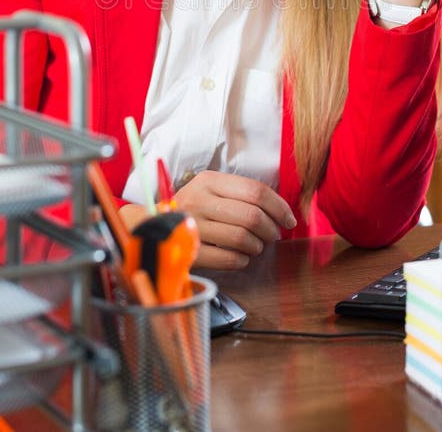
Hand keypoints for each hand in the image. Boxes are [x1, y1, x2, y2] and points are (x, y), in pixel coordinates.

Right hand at [173, 171, 296, 269]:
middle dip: (270, 229)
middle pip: (252, 215)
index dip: (279, 207)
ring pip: (242, 238)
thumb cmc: (192, 209)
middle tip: (272, 235)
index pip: (256, 191)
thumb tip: (281, 213)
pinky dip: (242, 260)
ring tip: (255, 246)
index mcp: (209, 180)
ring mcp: (192, 226)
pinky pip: (229, 259)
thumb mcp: (211, 191)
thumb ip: (241, 196)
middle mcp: (199, 200)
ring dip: (257, 246)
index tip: (288, 220)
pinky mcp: (189, 251)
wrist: (153, 227)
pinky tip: (241, 257)